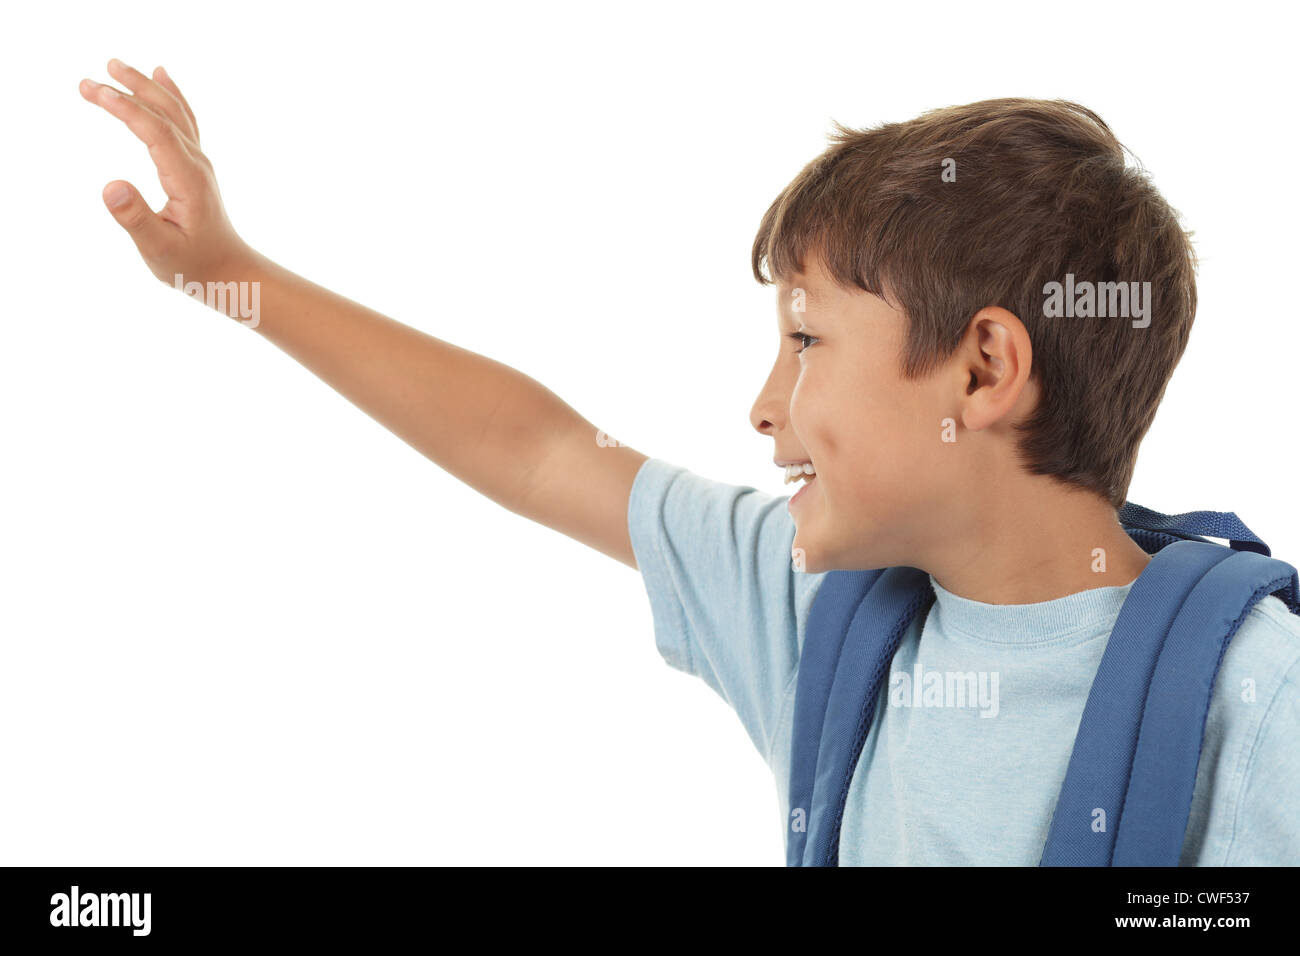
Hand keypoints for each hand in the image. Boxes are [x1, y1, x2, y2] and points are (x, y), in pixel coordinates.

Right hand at [80, 59, 252, 288]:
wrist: (228, 271)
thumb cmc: (194, 266)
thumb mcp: (159, 250)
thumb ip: (135, 219)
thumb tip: (110, 186)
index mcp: (187, 179)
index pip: (155, 131)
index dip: (125, 108)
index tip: (94, 91)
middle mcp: (196, 164)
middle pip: (165, 113)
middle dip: (129, 90)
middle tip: (90, 78)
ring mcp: (198, 162)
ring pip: (174, 113)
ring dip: (146, 87)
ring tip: (116, 66)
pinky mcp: (194, 166)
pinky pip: (183, 121)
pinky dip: (170, 96)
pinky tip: (160, 76)